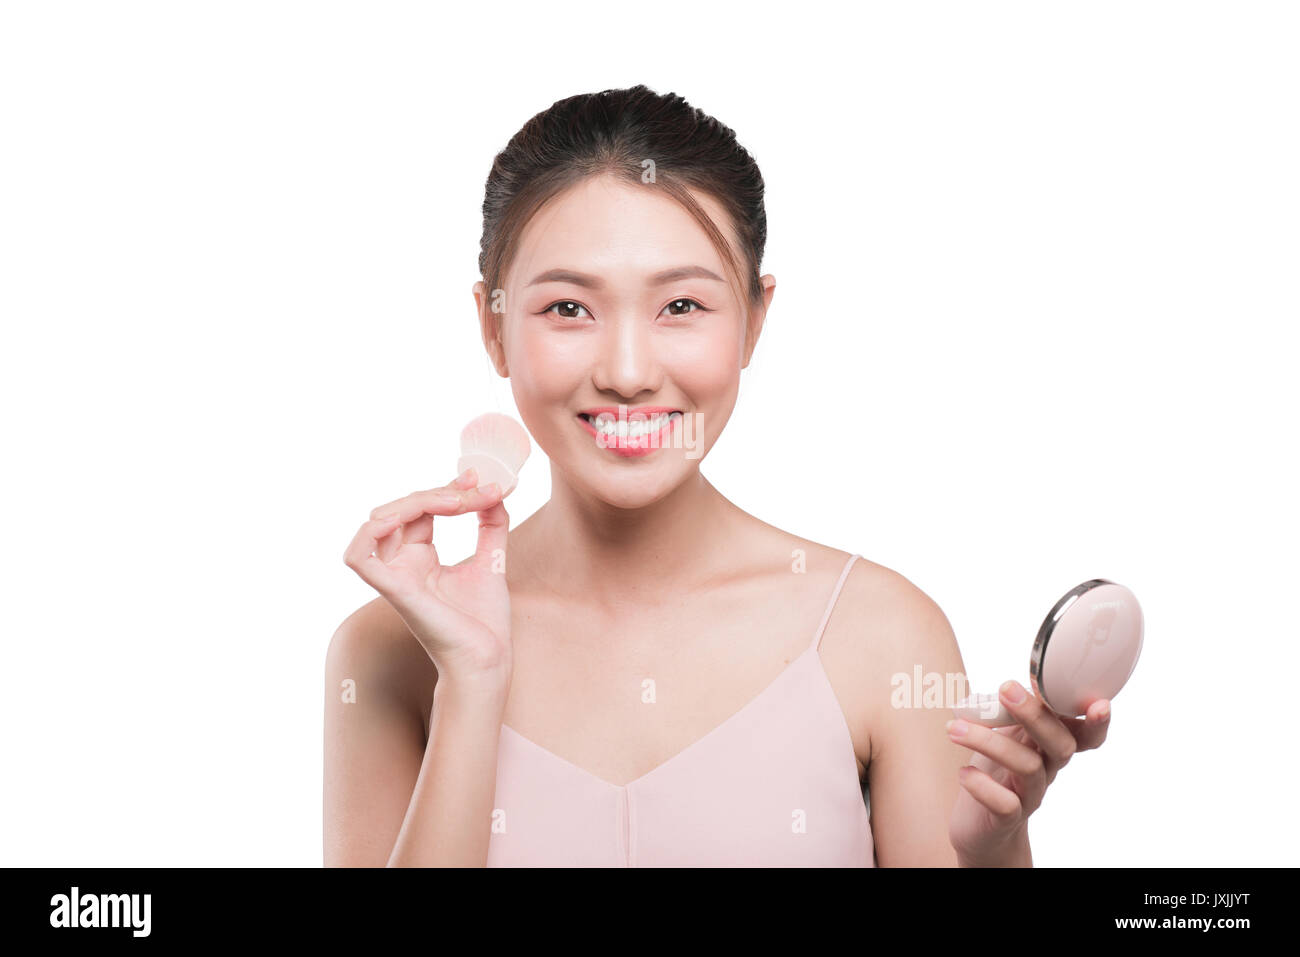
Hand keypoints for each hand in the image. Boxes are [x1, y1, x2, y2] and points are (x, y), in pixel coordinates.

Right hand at [343, 466, 511, 683]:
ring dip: (416, 501)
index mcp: (420, 559)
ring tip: (455, 502)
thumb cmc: (485, 621)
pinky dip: (371, 530)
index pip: (421, 510)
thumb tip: (494, 490)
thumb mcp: (491, 559)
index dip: (446, 488)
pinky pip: (359, 557)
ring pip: (380, 520)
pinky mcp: (393, 590)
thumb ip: (491, 524)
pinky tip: (405, 516)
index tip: (478, 477)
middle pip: (403, 509)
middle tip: (477, 489)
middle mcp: (401, 565)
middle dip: (440, 491)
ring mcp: (394, 577)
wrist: (487, 658)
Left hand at [945, 680, 1111, 865]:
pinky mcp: (1008, 817)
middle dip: (1035, 715)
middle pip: (1061, 744)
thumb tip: (1013, 685)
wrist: (978, 823)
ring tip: (954, 728)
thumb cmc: (994, 770)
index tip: (1100, 704)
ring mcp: (1030, 794)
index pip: (1085, 735)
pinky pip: (1006, 804)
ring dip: (989, 741)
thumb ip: (1011, 711)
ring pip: (1028, 767)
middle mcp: (1048, 769)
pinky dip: (982, 785)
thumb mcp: (1003, 735)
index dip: (1097, 724)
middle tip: (1005, 689)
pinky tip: (964, 772)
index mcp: (1050, 745)